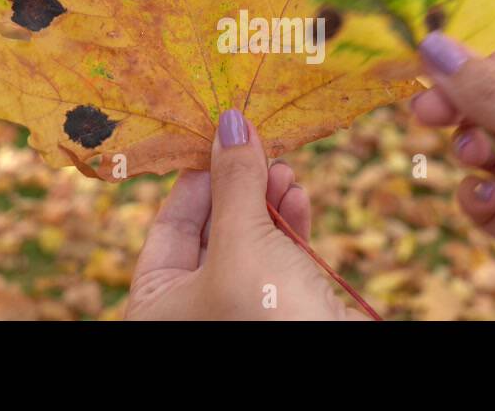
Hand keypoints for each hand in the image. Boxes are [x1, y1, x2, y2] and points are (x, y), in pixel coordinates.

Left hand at [126, 110, 363, 319]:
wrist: (336, 373)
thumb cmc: (268, 317)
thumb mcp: (243, 241)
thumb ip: (234, 180)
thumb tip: (230, 120)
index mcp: (158, 304)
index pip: (167, 227)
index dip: (195, 178)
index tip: (219, 135)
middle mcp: (192, 309)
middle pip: (210, 229)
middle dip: (238, 185)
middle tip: (257, 144)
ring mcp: (237, 310)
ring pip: (248, 241)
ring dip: (268, 201)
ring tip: (284, 167)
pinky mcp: (280, 309)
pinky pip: (278, 259)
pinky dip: (289, 226)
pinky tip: (298, 196)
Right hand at [416, 31, 494, 319]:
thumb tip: (435, 45)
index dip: (483, 67)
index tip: (433, 70)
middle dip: (468, 110)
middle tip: (424, 110)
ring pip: (493, 155)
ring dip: (476, 154)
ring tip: (472, 160)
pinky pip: (491, 201)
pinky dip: (480, 199)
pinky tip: (486, 202)